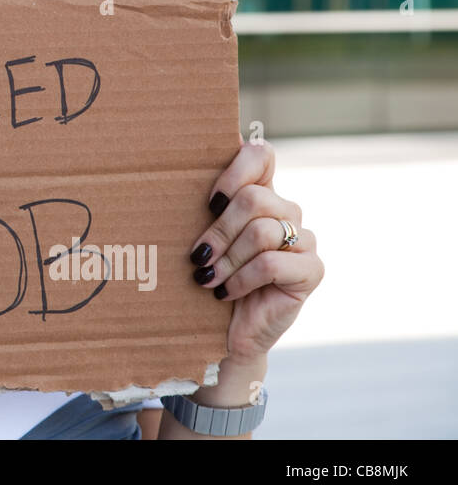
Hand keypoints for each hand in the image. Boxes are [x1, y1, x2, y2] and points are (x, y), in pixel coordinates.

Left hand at [188, 134, 324, 363]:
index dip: (235, 171)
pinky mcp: (312, 270)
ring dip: (227, 259)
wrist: (228, 329)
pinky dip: (241, 279)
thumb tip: (172, 176)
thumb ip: (204, 209)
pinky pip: (272, 264)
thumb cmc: (212, 277)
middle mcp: (287, 212)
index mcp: (262, 194)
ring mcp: (305, 240)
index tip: (210, 201)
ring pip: (261, 232)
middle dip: (218, 230)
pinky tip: (226, 292)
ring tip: (208, 278)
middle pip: (253, 198)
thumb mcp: (204, 238)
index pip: (262, 155)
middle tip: (198, 257)